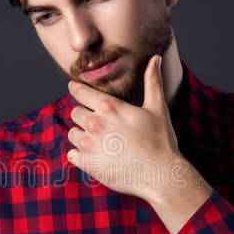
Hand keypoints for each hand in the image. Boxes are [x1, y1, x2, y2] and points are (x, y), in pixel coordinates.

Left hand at [66, 54, 203, 204]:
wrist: (160, 175)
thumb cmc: (161, 141)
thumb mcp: (157, 108)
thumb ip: (152, 82)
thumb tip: (156, 58)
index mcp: (109, 107)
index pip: (80, 92)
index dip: (76, 89)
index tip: (73, 87)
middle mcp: (94, 124)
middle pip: (75, 113)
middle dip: (84, 115)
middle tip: (98, 123)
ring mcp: (89, 145)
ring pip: (72, 133)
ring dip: (81, 135)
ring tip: (98, 141)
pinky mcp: (87, 164)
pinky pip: (72, 155)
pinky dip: (79, 155)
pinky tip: (94, 155)